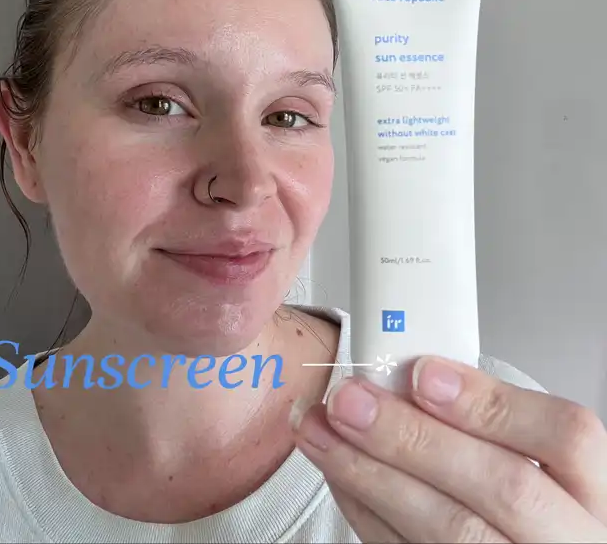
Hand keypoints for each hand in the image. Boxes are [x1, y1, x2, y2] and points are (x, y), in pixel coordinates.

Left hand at [290, 357, 606, 542]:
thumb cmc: (535, 509)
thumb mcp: (540, 461)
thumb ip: (494, 423)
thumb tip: (412, 374)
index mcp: (594, 490)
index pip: (565, 437)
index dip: (492, 403)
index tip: (423, 373)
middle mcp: (568, 540)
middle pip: (502, 487)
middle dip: (413, 438)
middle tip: (350, 401)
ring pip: (449, 533)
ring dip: (371, 474)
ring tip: (322, 431)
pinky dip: (367, 513)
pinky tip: (340, 475)